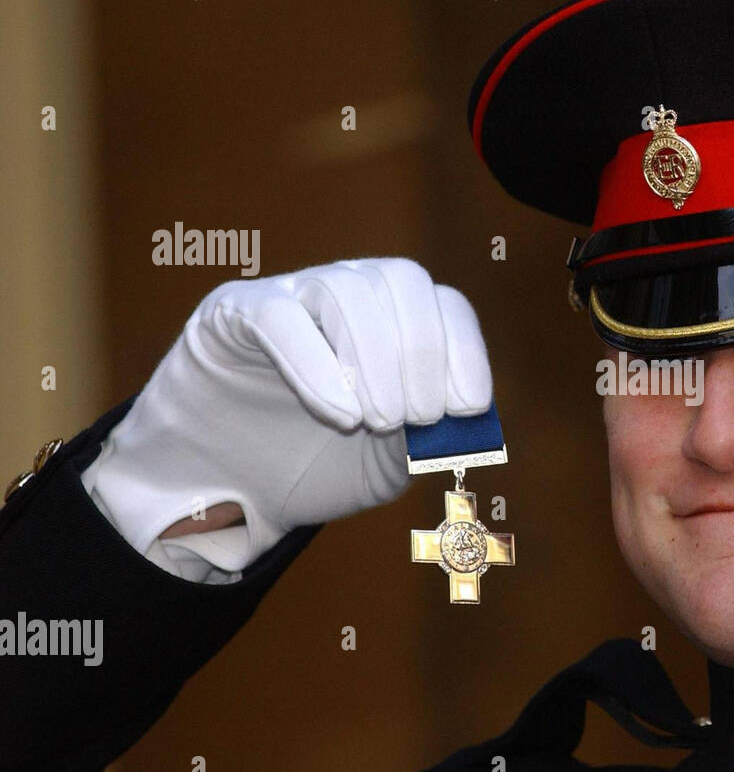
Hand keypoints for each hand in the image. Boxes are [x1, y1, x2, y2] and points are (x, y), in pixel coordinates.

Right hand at [83, 258, 491, 570]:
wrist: (228, 490)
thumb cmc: (317, 465)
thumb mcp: (385, 463)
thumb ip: (421, 440)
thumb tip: (455, 419)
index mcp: (396, 320)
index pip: (443, 304)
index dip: (464, 352)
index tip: (468, 408)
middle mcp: (349, 291)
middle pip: (401, 281)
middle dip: (422, 352)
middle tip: (418, 418)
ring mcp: (292, 294)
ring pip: (345, 289)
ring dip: (374, 358)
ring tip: (375, 422)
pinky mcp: (235, 311)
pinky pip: (280, 317)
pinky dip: (317, 366)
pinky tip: (339, 415)